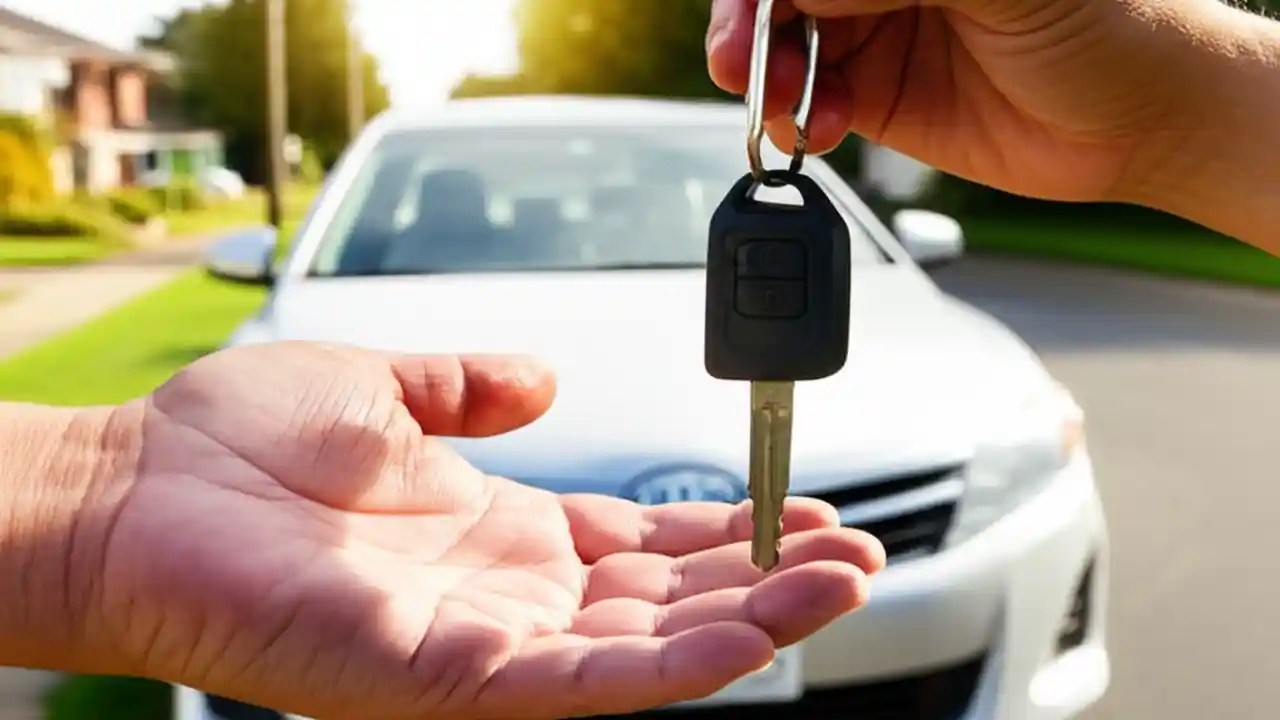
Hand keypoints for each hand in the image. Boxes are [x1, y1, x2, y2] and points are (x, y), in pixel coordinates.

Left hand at [85, 343, 882, 719]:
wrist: (137, 489)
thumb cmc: (236, 447)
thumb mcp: (383, 386)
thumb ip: (469, 384)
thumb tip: (540, 377)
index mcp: (496, 530)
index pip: (639, 544)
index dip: (721, 530)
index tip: (795, 503)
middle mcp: (504, 595)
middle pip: (665, 600)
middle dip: (764, 578)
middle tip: (855, 554)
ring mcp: (484, 643)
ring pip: (647, 649)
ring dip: (752, 619)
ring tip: (843, 585)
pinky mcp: (452, 677)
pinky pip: (587, 681)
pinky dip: (678, 665)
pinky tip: (756, 633)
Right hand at [706, 0, 1253, 202]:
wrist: (1144, 121)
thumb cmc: (1109, 23)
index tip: (757, 9)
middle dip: (749, 26)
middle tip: (740, 60)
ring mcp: (877, 33)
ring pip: (782, 48)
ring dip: (766, 78)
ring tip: (782, 104)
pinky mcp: (877, 100)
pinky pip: (807, 107)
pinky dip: (795, 121)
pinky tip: (817, 128)